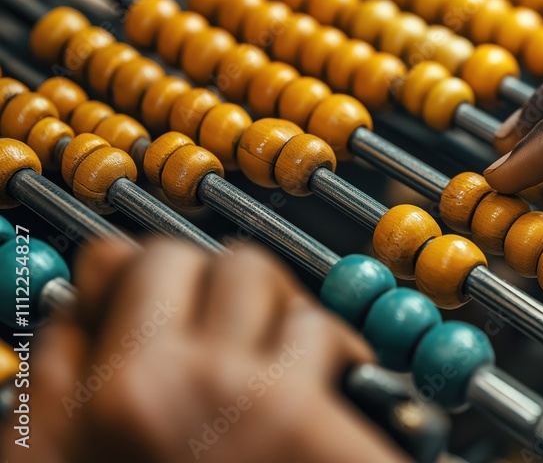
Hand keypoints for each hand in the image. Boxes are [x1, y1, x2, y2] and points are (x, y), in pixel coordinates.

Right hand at [3, 239, 407, 462]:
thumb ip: (74, 428)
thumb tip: (94, 357)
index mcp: (52, 434)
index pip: (75, 305)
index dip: (116, 298)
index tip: (145, 309)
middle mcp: (125, 396)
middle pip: (157, 262)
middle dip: (189, 277)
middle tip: (219, 316)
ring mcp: (213, 392)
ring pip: (243, 271)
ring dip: (267, 299)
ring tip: (280, 342)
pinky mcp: (295, 407)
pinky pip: (312, 323)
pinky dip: (330, 342)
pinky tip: (336, 377)